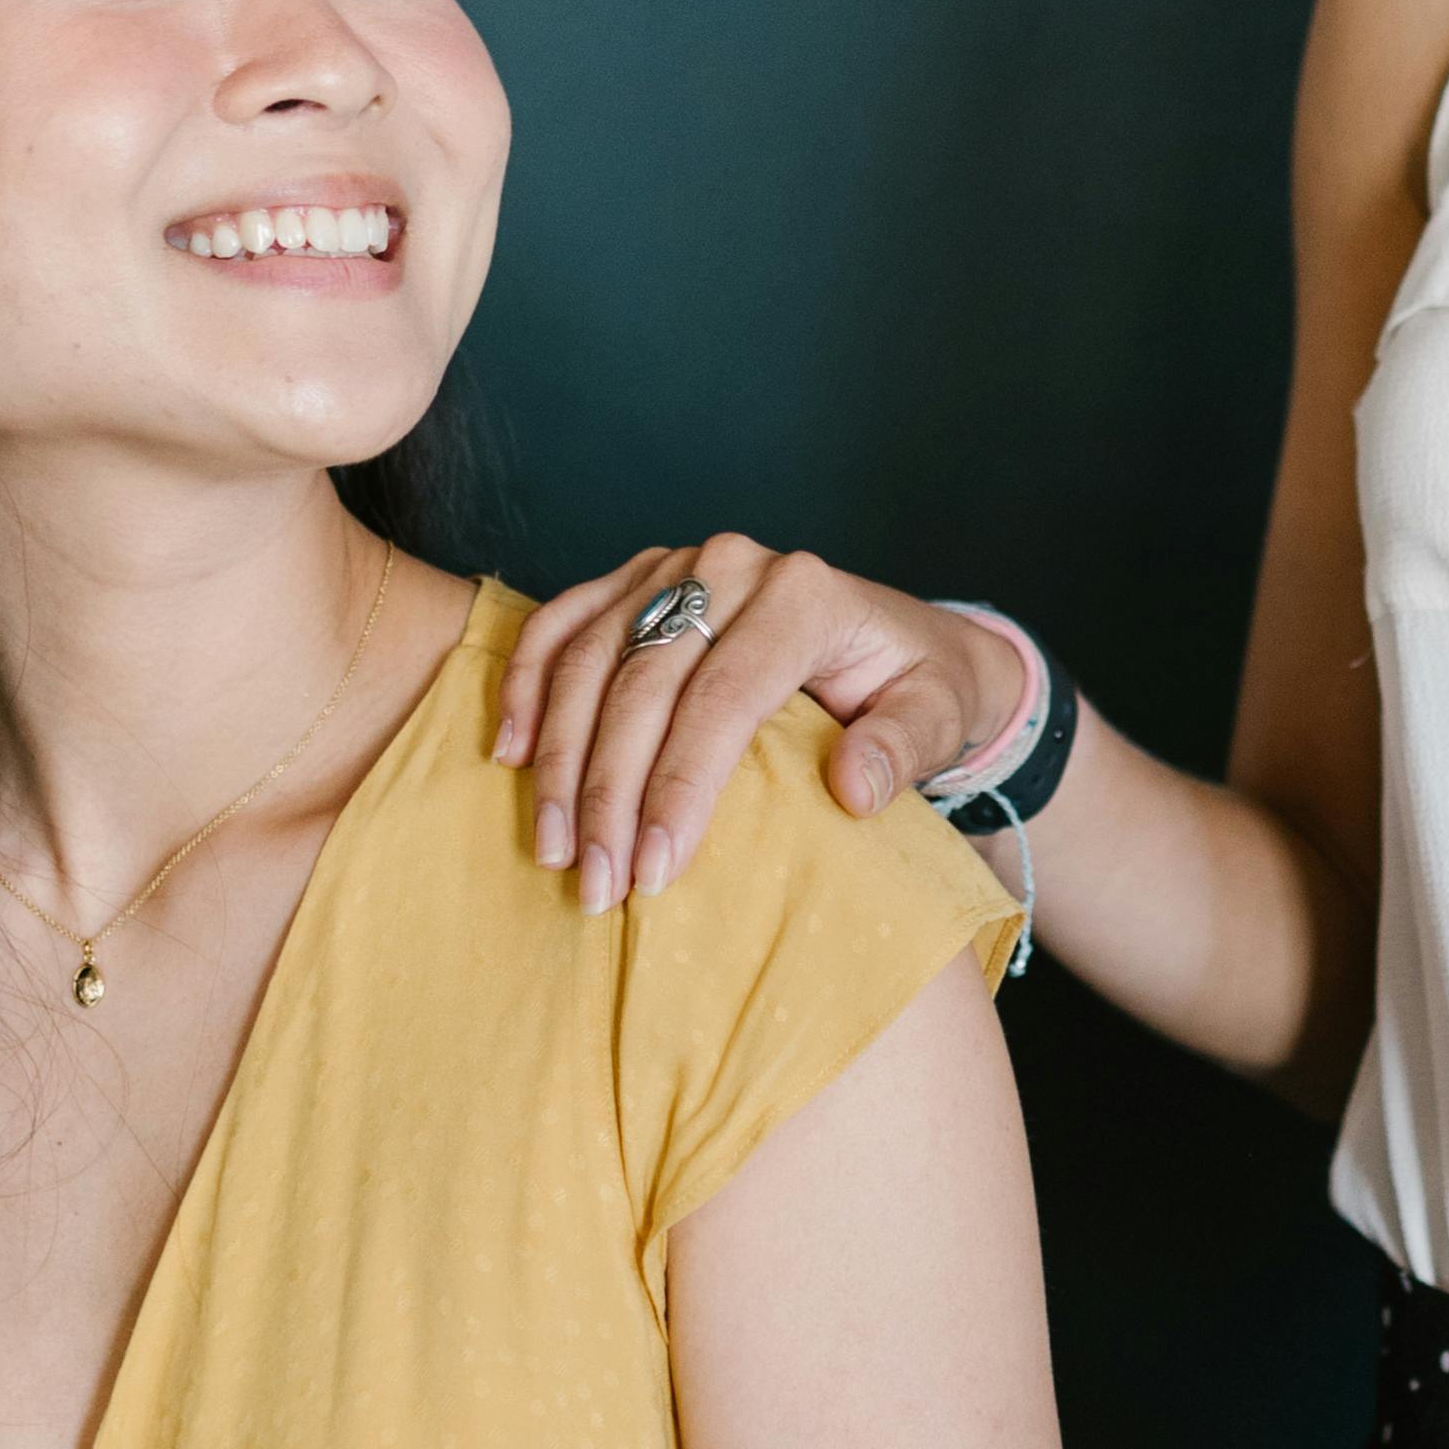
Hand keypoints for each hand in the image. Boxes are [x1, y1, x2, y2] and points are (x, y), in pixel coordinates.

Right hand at [496, 542, 1022, 910]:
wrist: (904, 638)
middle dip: (610, 792)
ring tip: (553, 846)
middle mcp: (730, 566)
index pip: (722, 697)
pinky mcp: (635, 579)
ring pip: (590, 659)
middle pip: (644, 684)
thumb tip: (853, 787)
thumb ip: (903, 749)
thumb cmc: (918, 686)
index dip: (679, 786)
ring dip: (559, 758)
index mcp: (802, 596)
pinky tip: (509, 756)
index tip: (653, 870)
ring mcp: (674, 565)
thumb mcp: (939, 716)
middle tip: (594, 883)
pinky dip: (527, 686)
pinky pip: (561, 624)